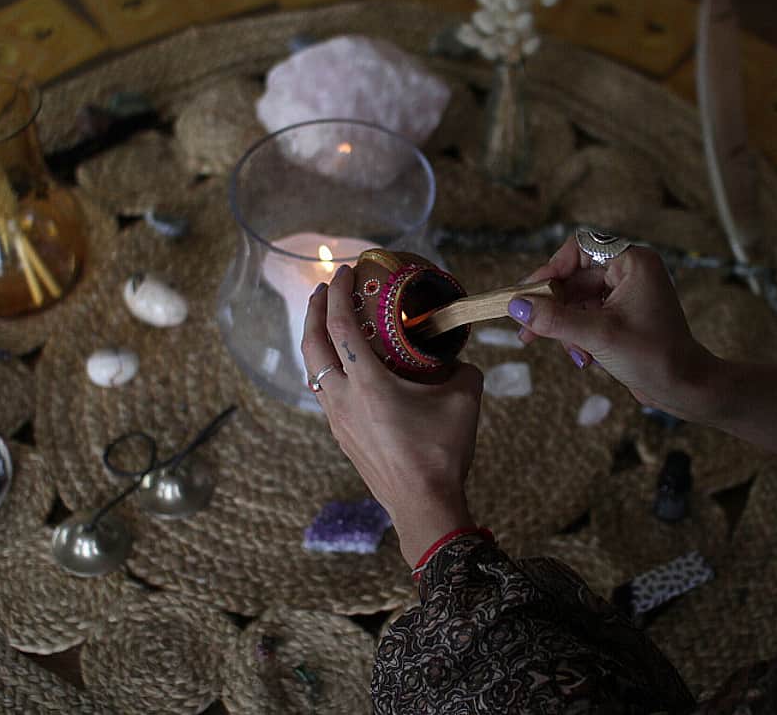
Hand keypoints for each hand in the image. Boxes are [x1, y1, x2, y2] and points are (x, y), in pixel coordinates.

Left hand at [301, 265, 482, 567]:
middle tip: (322, 289)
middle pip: (312, 344)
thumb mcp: (464, 399)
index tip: (343, 272)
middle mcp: (343, 398)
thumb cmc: (442, 452)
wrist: (424, 505)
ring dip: (317, 340)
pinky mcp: (342, 436)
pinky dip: (328, 367)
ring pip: (314, 370)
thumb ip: (462, 368)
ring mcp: (338, 419)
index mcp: (368, 383)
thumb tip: (459, 358)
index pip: (340, 326)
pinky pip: (325, 391)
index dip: (337, 294)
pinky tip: (344, 367)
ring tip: (328, 324)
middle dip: (313, 311)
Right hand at [511, 238, 720, 419]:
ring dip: (565, 325)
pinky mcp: (622, 314)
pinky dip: (578, 334)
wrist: (685, 388)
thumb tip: (515, 306)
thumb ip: (554, 319)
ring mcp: (626, 293)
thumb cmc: (654, 357)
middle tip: (526, 328)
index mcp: (633, 262)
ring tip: (568, 351)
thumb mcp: (597, 336)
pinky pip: (587, 314)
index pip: (580, 248)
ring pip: (577, 299)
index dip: (551, 269)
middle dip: (553, 306)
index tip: (528, 293)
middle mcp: (630, 271)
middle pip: (575, 277)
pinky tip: (582, 356)